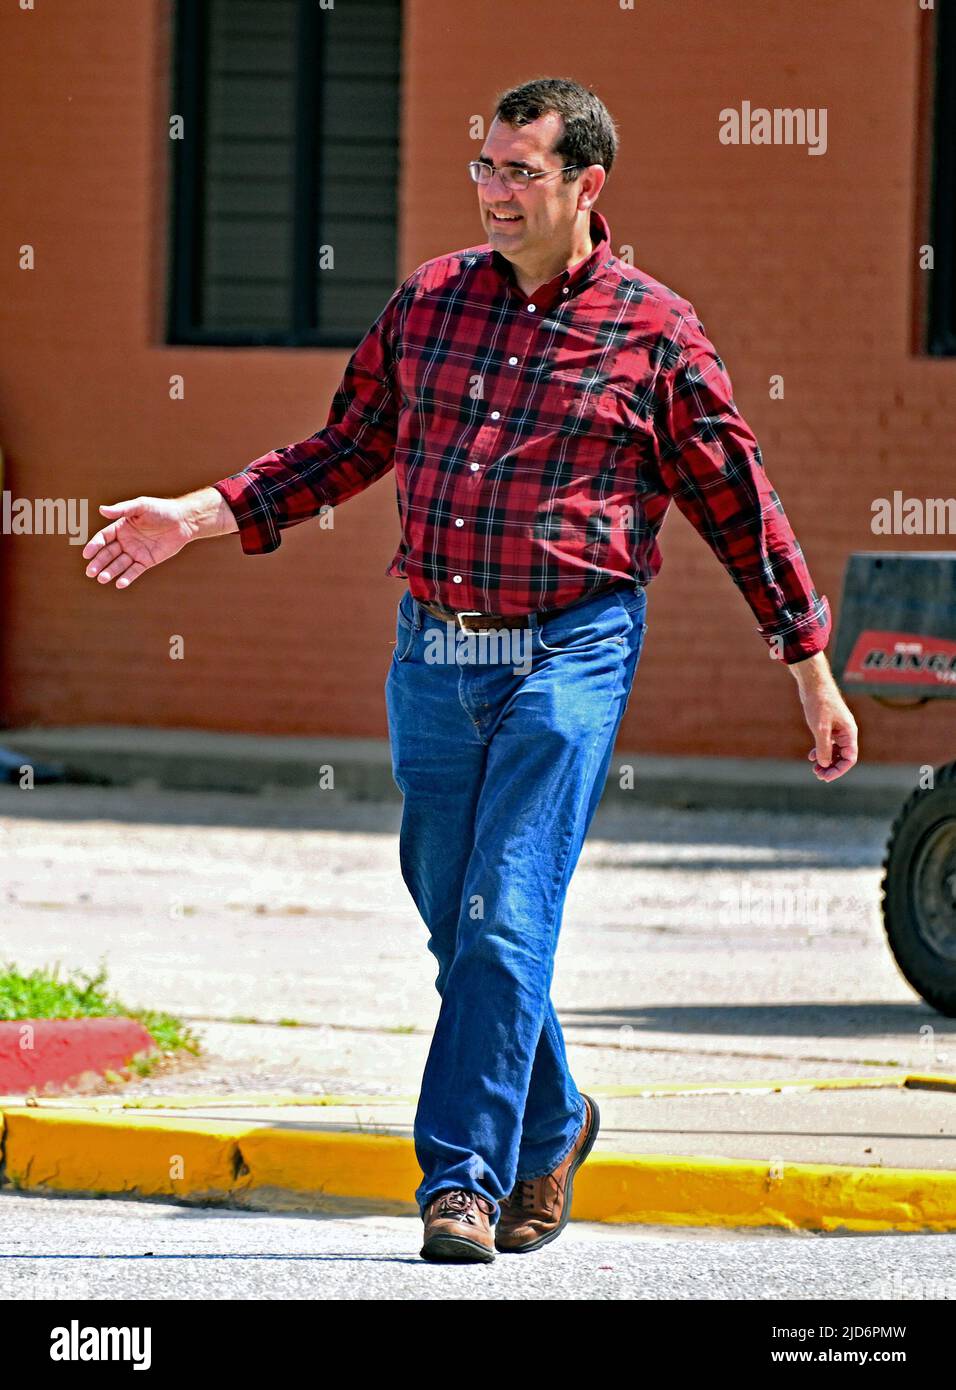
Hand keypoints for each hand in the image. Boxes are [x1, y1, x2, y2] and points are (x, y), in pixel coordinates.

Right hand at [81, 496, 195, 588]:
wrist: (183, 521)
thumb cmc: (160, 510)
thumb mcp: (140, 506)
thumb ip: (122, 510)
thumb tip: (101, 509)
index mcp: (120, 528)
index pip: (103, 538)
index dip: (94, 546)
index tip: (87, 554)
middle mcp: (125, 541)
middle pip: (108, 554)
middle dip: (98, 563)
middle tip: (90, 572)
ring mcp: (135, 552)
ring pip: (119, 564)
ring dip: (110, 572)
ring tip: (102, 579)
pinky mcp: (147, 561)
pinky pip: (135, 571)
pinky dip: (127, 577)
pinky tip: (120, 583)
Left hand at [789, 653, 858, 780]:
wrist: (813, 684)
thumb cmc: (819, 703)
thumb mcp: (820, 727)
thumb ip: (823, 746)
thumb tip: (824, 764)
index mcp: (849, 732)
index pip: (850, 758)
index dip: (839, 769)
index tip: (826, 777)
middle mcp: (845, 732)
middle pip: (843, 756)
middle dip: (831, 767)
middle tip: (818, 774)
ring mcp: (837, 729)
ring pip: (835, 751)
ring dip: (826, 761)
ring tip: (814, 769)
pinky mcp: (828, 725)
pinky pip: (828, 743)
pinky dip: (821, 751)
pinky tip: (811, 757)